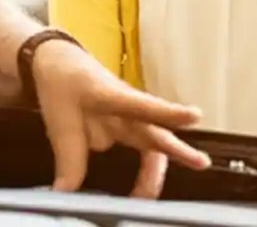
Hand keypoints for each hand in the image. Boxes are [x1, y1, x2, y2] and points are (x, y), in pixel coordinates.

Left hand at [32, 40, 210, 198]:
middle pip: (154, 131)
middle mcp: (127, 108)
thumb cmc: (63, 82)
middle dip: (177, 149)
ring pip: (152, 145)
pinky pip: (141, 149)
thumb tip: (66, 192)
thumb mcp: (59, 121)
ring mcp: (129, 118)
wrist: (57, 60)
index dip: (168, 112)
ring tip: (151, 196)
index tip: (195, 115)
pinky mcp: (125, 127)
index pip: (143, 105)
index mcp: (112, 96)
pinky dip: (143, 173)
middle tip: (200, 162)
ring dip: (154, 171)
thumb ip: (69, 159)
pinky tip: (140, 194)